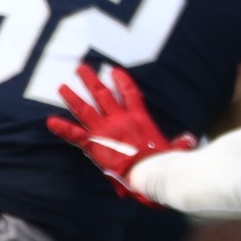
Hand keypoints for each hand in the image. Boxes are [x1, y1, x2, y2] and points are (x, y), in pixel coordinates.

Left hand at [46, 64, 194, 202]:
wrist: (149, 172)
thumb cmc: (164, 162)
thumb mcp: (174, 149)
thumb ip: (180, 143)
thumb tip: (190, 140)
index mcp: (139, 119)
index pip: (130, 94)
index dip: (122, 81)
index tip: (114, 70)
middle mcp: (120, 119)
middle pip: (102, 94)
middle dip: (91, 80)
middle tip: (81, 68)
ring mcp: (105, 130)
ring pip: (85, 109)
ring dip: (72, 97)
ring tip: (61, 86)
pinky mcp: (94, 144)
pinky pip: (75, 134)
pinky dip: (62, 128)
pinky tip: (50, 121)